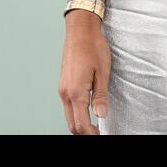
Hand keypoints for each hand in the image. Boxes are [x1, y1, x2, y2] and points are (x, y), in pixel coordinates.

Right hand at [58, 9, 110, 134]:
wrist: (80, 31)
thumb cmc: (93, 48)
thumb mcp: (103, 72)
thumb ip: (101, 96)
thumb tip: (101, 115)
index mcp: (76, 92)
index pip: (81, 123)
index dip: (91, 133)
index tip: (101, 135)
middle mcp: (65, 93)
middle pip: (72, 124)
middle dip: (84, 132)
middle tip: (98, 133)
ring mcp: (62, 89)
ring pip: (69, 116)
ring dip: (80, 123)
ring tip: (95, 126)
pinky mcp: (63, 85)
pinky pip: (68, 106)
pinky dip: (76, 114)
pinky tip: (87, 112)